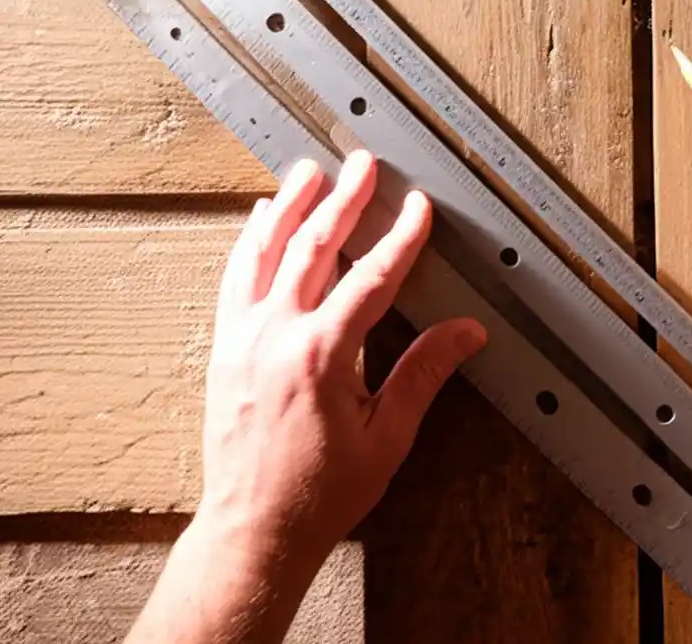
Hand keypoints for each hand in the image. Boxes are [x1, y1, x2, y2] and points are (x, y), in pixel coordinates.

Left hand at [200, 150, 485, 560]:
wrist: (255, 527)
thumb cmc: (322, 491)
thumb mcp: (388, 437)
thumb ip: (423, 373)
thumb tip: (466, 332)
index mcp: (322, 354)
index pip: (371, 278)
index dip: (401, 239)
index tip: (419, 208)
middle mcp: (276, 335)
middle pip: (314, 248)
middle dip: (344, 201)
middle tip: (363, 165)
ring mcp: (243, 338)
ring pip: (265, 252)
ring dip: (291, 207)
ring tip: (309, 171)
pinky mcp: (224, 348)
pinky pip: (235, 278)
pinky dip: (250, 242)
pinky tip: (261, 220)